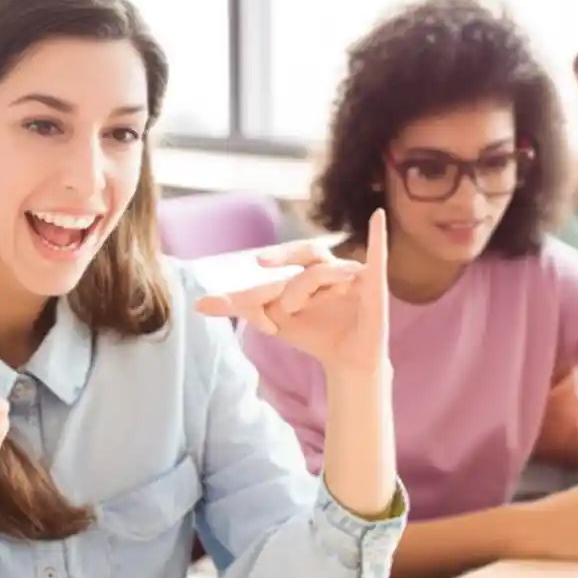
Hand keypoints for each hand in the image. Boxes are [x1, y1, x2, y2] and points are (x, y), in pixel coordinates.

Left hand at [197, 209, 388, 371]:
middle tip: (260, 261)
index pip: (273, 275)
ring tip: (292, 308)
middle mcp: (325, 268)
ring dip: (305, 289)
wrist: (346, 361)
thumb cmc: (312, 334)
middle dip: (283, 256)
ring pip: (322, 272)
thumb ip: (244, 308)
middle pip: (303, 254)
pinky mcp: (373, 286)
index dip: (248, 296)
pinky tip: (377, 216)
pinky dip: (379, 237)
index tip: (210, 305)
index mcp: (301, 272)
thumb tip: (198, 304)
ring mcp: (349, 275)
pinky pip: (376, 258)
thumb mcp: (273, 322)